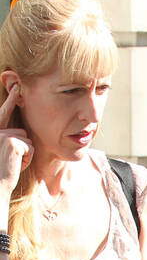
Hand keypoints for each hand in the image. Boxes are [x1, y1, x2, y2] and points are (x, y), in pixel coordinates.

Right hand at [0, 85, 32, 205]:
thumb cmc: (1, 174)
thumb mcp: (5, 153)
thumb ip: (11, 142)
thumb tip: (22, 135)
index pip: (3, 113)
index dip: (10, 99)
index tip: (16, 86)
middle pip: (23, 132)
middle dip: (23, 149)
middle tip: (11, 161)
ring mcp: (3, 135)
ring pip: (28, 140)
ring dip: (25, 155)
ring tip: (12, 163)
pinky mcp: (12, 142)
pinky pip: (30, 148)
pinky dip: (27, 160)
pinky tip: (16, 165)